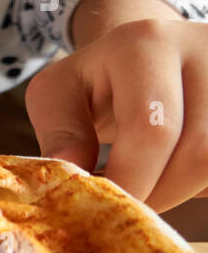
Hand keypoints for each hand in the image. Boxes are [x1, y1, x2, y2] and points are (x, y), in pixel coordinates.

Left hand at [25, 0, 207, 211]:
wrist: (149, 54)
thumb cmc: (99, 80)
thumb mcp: (59, 92)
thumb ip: (60, 130)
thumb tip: (70, 169)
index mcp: (145, 45)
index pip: (151, 129)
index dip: (132, 181)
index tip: (107, 207)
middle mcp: (203, 48)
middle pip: (199, 152)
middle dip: (161, 194)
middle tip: (131, 207)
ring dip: (185, 190)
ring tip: (151, 186)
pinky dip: (205, 181)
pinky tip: (178, 172)